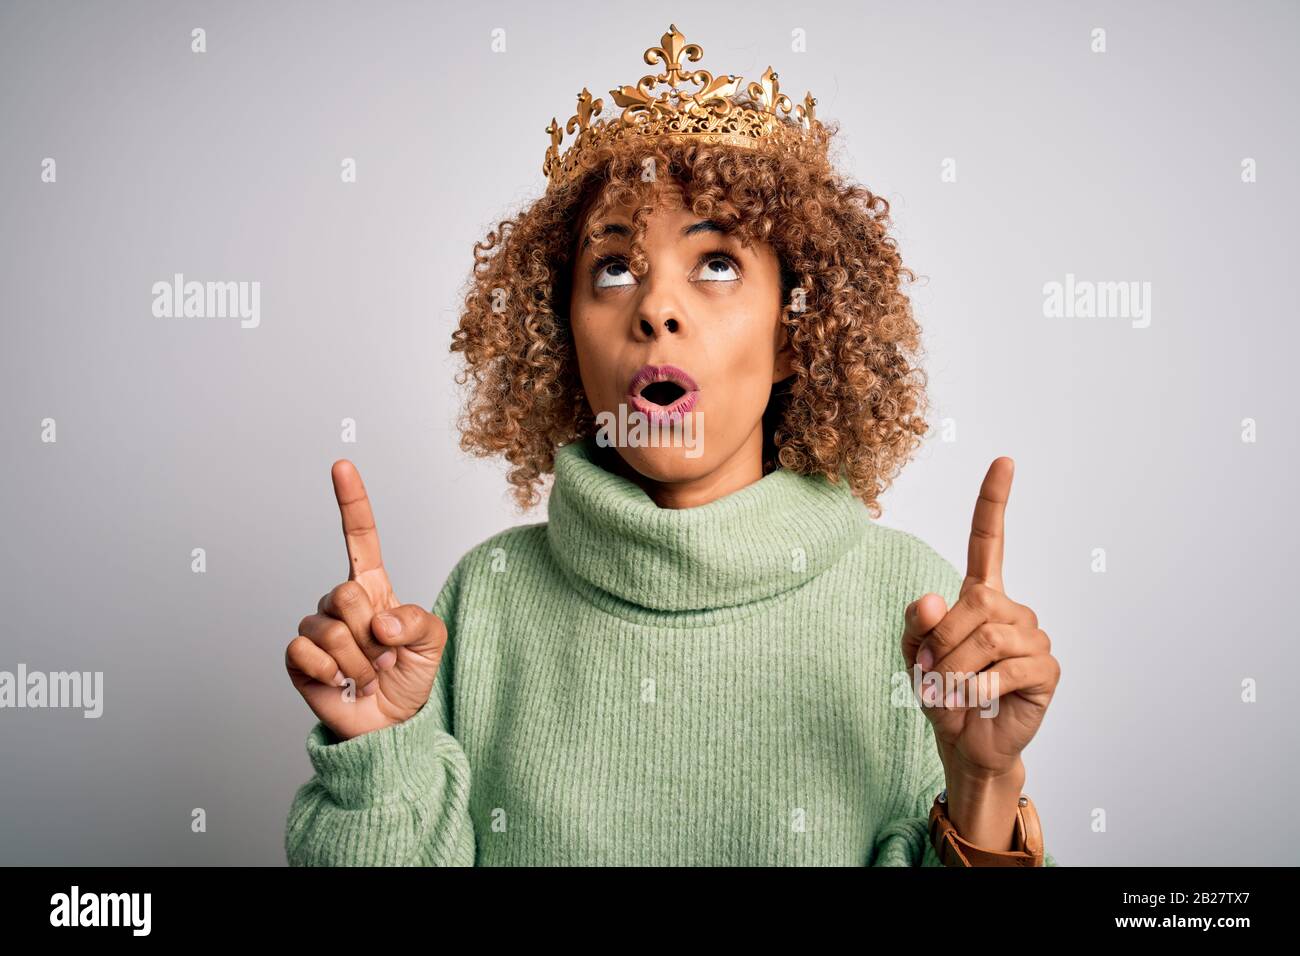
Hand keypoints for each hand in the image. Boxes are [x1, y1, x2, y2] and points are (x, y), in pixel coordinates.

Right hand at [285, 460, 446, 740]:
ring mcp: (317, 629)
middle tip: (384, 657)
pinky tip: (341, 683)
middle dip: (372, 634)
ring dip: (358, 661)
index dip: (351, 501)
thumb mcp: (432, 643)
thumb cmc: (409, 677)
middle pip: (346, 594)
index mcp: (373, 588)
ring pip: (330, 629)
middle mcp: (340, 602)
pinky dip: (332, 673)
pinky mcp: (299, 659)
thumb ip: (417, 621)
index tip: (342, 465)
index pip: (359, 537)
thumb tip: (380, 619)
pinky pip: (307, 653)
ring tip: (366, 674)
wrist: (390, 725)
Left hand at [900, 458, 1059, 782]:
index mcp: (980, 596)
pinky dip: (978, 692)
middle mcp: (1012, 609)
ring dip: (955, 672)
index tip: (1004, 460)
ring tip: (951, 694)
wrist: (965, 743)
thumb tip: (932, 598)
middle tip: (932, 675)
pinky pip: (1006, 671)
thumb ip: (917, 626)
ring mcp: (1033, 638)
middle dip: (942, 642)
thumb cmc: (942, 692)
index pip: (988, 540)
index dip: (994, 501)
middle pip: (973, 604)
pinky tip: (975, 704)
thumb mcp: (914, 656)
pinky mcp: (1046, 670)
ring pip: (988, 639)